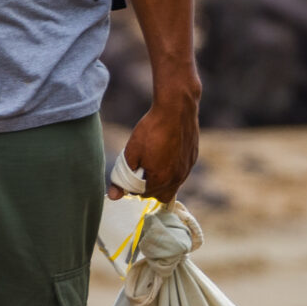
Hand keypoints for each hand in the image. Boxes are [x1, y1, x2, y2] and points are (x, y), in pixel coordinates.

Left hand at [119, 88, 199, 203]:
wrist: (177, 108)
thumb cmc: (152, 129)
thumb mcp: (131, 152)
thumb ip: (122, 177)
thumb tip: (114, 196)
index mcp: (161, 179)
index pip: (143, 195)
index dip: (134, 185)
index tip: (131, 170)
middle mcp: (178, 178)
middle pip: (160, 195)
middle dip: (150, 186)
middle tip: (142, 168)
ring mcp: (187, 168)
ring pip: (173, 184)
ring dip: (162, 178)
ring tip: (154, 158)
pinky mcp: (193, 158)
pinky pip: (181, 171)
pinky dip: (172, 168)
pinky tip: (166, 151)